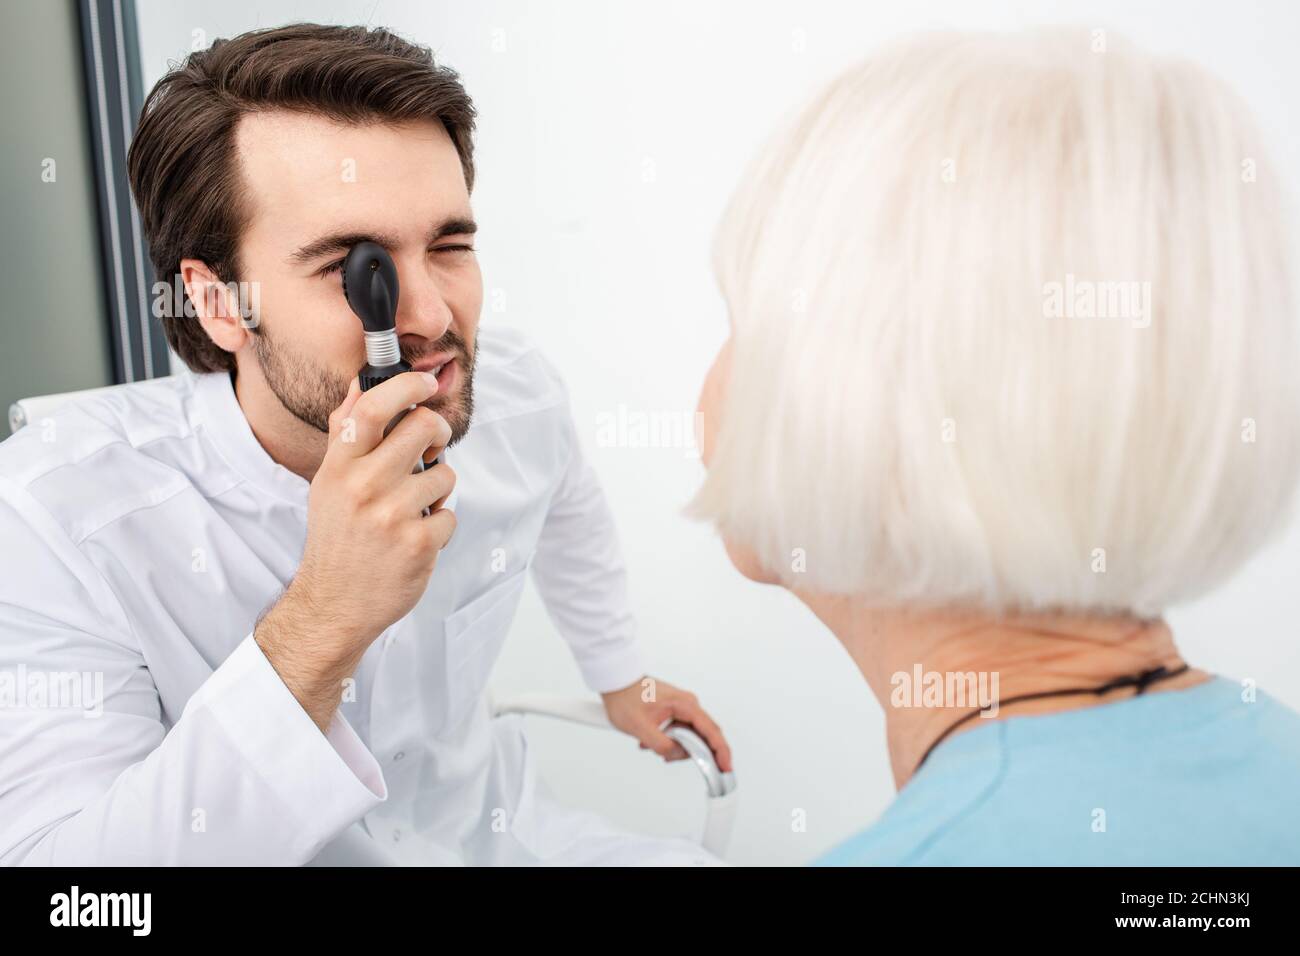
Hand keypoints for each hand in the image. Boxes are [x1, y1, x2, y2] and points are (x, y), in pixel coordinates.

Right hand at [256, 371, 456, 730]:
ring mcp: (392, 515)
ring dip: (438, 490)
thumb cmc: (337, 537)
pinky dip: (440, 526)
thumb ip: (346, 433)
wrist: (334, 604)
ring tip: (414, 508)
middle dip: (437, 434)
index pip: (373, 408)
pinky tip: (416, 538)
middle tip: (432, 447)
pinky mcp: (418, 543)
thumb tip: (361, 384)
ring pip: (445, 474)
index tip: (424, 384)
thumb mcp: (328, 483)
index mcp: (339, 467)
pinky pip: (450, 514)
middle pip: (423, 428)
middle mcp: (363, 487)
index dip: (406, 387)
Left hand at [601, 677, 732, 772]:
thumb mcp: (640, 726)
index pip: (711, 730)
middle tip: (668, 758)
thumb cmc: (625, 698)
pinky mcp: (675, 710)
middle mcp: (689, 704)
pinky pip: (681, 730)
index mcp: (685, 704)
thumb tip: (678, 753)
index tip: (725, 768)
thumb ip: (662, 744)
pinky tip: (652, 742)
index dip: (721, 751)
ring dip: (675, 745)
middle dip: (690, 751)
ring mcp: (683, 707)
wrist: (615, 681)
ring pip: (690, 735)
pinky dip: (670, 740)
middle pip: (703, 735)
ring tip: (650, 745)